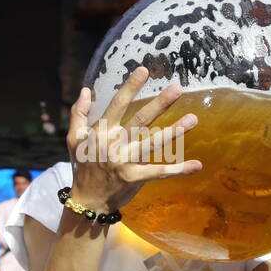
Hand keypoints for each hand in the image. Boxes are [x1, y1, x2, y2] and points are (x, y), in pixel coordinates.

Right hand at [67, 66, 201, 211]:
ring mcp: (124, 161)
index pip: (117, 104)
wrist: (87, 201)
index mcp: (101, 131)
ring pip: (152, 143)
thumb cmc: (83, 166)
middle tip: (178, 89)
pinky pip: (158, 172)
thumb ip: (79, 113)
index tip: (144, 70)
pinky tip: (197, 165)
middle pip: (140, 120)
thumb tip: (86, 89)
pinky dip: (178, 170)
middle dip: (160, 103)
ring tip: (193, 118)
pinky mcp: (133, 178)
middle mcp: (113, 144)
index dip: (130, 87)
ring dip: (174, 131)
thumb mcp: (74, 139)